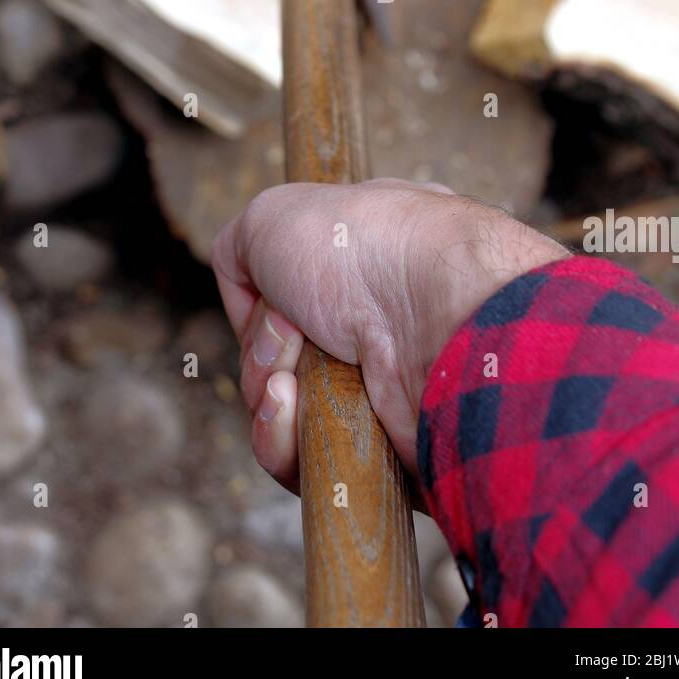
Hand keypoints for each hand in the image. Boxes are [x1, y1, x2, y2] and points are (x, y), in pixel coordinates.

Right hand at [212, 179, 564, 492]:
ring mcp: (383, 390)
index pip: (289, 301)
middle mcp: (380, 325)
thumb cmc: (365, 249)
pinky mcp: (386, 451)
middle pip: (282, 365)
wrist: (439, 314)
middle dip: (266, 360)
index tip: (278, 297)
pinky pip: (307, 463)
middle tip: (292, 341)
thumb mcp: (274, 215)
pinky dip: (285, 440)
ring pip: (289, 419)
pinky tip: (294, 412)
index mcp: (367, 264)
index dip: (267, 308)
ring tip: (289, 387)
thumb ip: (239, 247)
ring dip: (269, 403)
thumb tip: (245, 293)